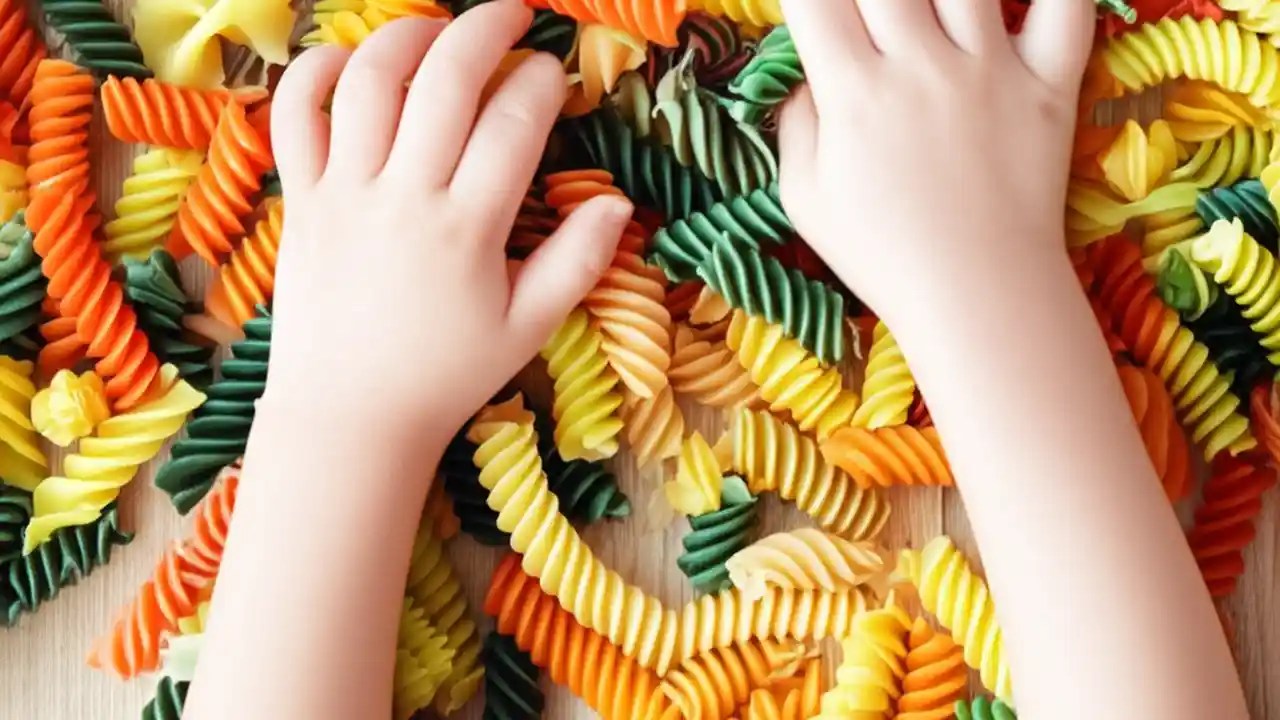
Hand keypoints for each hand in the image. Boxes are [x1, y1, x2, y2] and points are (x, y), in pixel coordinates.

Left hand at [264, 1, 633, 436]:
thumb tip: (617, 203)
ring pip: (368, 81)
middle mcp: (404, 196)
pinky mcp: (301, 199)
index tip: (555, 73)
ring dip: (407, 35)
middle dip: (486, 28)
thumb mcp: (526, 329)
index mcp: (467, 228)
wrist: (348, 416)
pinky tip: (348, 60)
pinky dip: (316, 73)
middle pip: (444, 80)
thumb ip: (577, 264)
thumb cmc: (445, 375)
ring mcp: (344, 192)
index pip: (513, 124)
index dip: (541, 83)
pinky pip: (295, 117)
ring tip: (438, 27)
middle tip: (512, 13)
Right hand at [777, 0, 1094, 328]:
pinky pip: (1066, 7)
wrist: (978, 294)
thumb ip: (797, 125)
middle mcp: (920, 62)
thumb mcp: (806, 200)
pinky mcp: (1049, 83)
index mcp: (853, 91)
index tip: (813, 8)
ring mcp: (991, 66)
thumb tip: (806, 76)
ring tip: (927, 8)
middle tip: (867, 10)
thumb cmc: (882, 255)